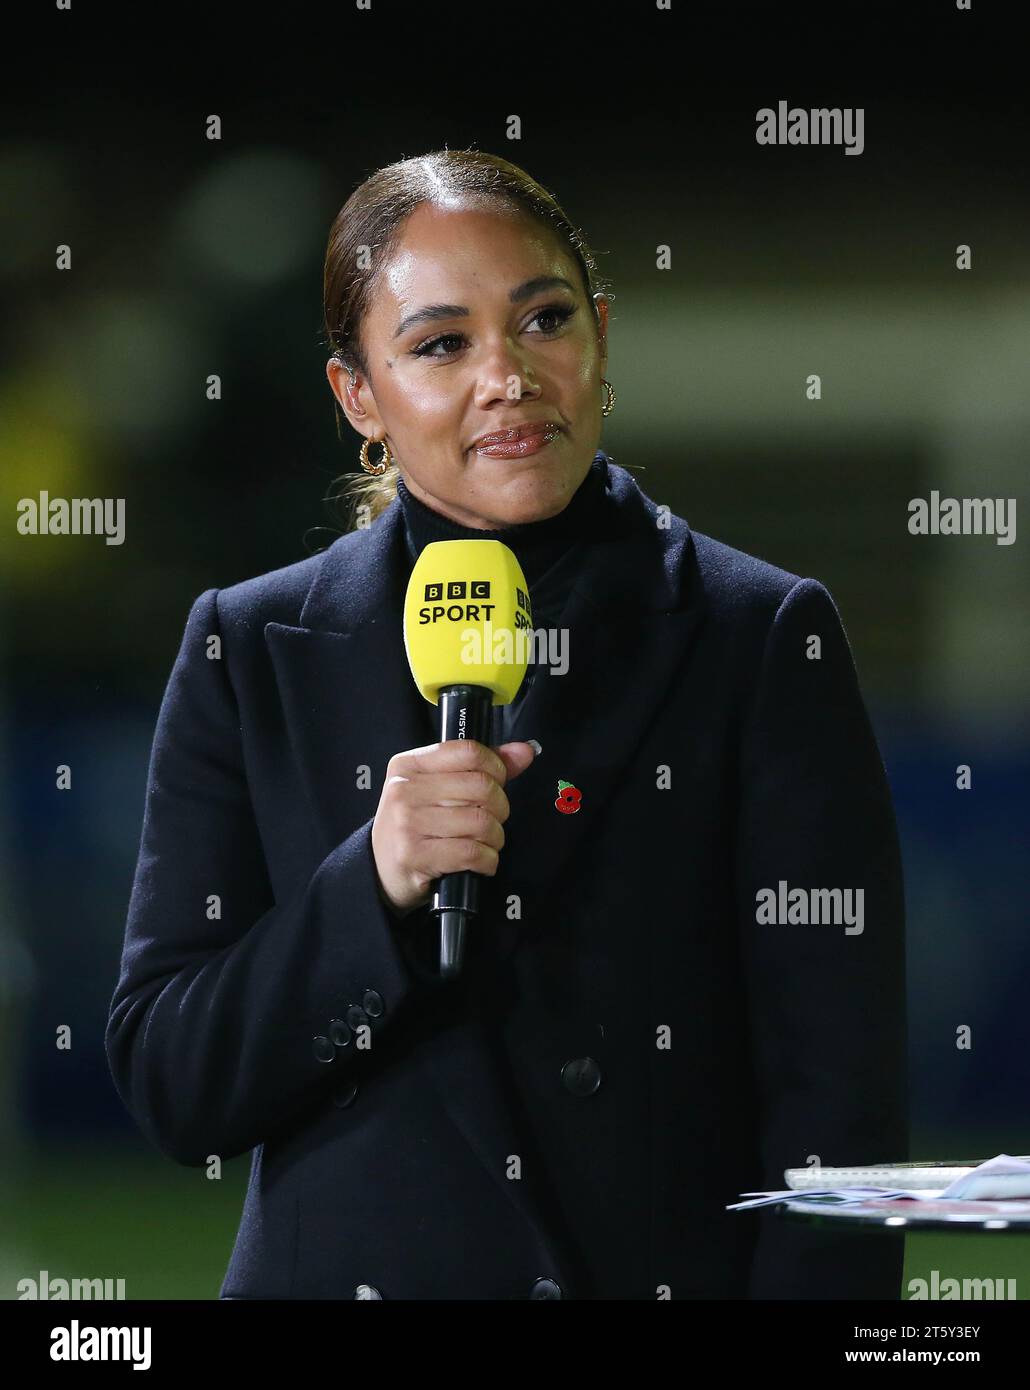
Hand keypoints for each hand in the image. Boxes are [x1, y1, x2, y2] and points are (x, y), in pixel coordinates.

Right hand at [372, 739, 537, 917]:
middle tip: (494, 818)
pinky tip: (481, 861)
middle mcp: (404, 790)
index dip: (496, 768)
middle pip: (481, 786)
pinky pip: (472, 852)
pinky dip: (488, 860)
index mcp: (409, 765)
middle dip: (500, 807)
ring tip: (487, 842)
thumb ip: (482, 767)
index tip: (498, 782)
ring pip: (480, 821)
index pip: (469, 751)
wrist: (382, 871)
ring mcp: (407, 823)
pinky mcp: (414, 855)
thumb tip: (524, 750)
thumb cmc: (417, 825)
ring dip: (495, 837)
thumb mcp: (439, 789)